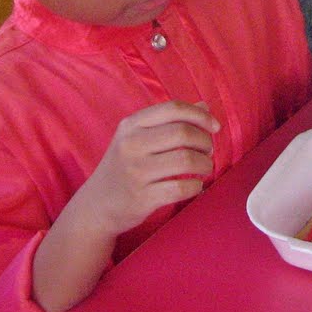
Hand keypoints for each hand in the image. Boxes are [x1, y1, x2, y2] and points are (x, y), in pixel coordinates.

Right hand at [79, 101, 219, 237]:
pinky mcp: (142, 197)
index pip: (173, 108)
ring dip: (205, 164)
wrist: (96, 206)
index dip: (200, 115)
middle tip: (207, 152)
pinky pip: (181, 188)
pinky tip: (195, 186)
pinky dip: (196, 187)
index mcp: (131, 125)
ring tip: (204, 168)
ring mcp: (136, 171)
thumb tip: (204, 106)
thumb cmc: (124, 167)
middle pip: (183, 133)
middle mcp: (131, 144)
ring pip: (186, 160)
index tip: (214, 127)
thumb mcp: (139, 138)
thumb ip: (170, 121)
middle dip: (205, 142)